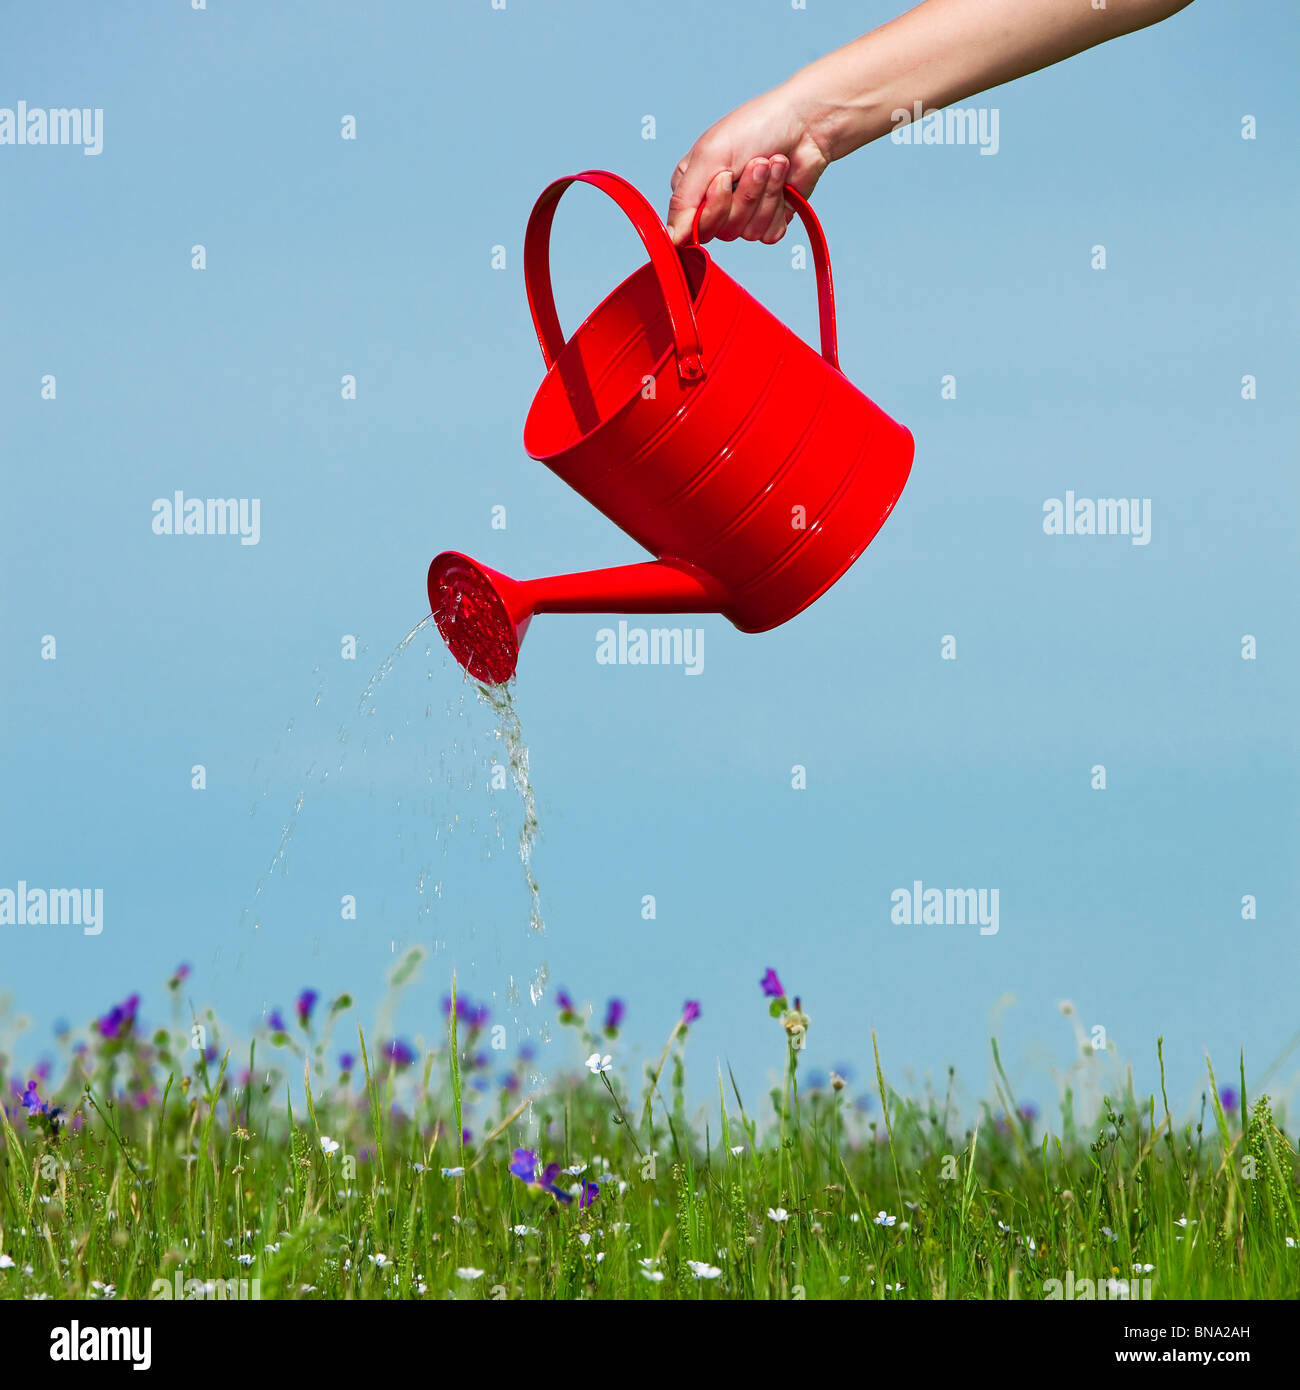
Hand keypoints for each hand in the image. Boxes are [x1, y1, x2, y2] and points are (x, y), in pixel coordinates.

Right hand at [666, 86, 831, 246]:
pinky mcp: (770, 219)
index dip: (713, 206)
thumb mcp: (710, 156)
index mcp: (693, 187)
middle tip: (757, 162)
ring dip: (765, 195)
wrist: (806, 123)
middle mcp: (715, 204)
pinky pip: (769, 234)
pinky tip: (784, 180)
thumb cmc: (756, 126)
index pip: (691, 226)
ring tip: (772, 164)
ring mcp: (744, 214)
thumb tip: (670, 239)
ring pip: (748, 232)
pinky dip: (779, 204)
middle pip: (721, 230)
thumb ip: (684, 200)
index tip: (725, 177)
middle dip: (744, 196)